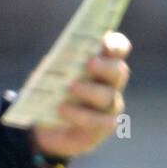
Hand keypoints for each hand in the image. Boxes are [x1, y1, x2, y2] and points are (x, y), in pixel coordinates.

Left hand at [31, 31, 131, 160]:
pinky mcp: (104, 126)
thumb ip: (55, 66)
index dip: (115, 44)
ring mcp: (110, 105)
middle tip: (90, 63)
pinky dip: (80, 115)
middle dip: (105, 66)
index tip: (105, 41)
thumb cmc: (52, 92)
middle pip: (118, 71)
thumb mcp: (48, 75)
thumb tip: (57, 59)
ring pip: (109, 96)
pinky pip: (99, 121)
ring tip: (71, 87)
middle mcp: (111, 82)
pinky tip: (63, 109)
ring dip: (90, 91)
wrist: (48, 126)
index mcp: (102, 62)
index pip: (118, 49)